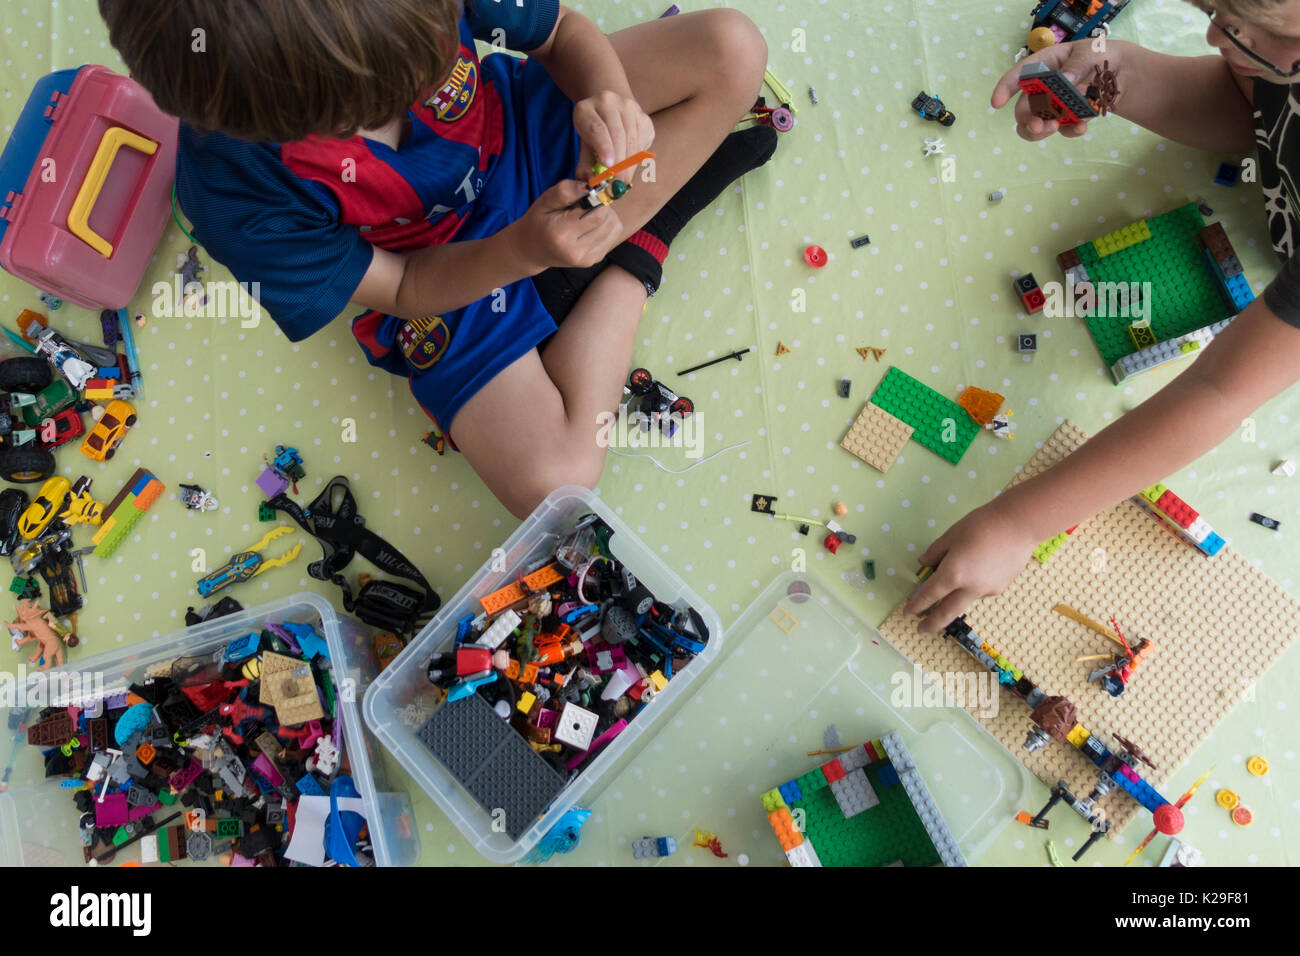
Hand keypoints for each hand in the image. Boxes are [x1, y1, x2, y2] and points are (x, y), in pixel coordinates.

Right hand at [506, 179, 622, 273]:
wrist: (532, 250)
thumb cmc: (538, 221)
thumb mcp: (544, 201)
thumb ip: (565, 191)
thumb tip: (590, 185)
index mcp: (561, 234)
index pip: (598, 214)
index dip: (599, 199)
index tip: (589, 194)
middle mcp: (576, 251)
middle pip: (609, 221)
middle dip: (602, 206)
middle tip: (586, 205)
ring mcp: (587, 259)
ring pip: (614, 228)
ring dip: (606, 216)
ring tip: (587, 214)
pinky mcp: (594, 260)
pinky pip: (612, 236)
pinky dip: (606, 227)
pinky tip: (590, 226)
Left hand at [572, 91, 654, 182]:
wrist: (609, 111)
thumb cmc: (593, 133)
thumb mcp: (584, 146)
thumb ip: (587, 165)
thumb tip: (591, 184)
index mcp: (585, 109)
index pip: (597, 129)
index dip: (604, 147)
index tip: (609, 165)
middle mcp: (607, 102)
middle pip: (617, 134)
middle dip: (619, 161)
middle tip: (619, 181)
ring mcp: (628, 106)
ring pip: (632, 137)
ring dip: (630, 161)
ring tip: (624, 177)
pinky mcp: (643, 115)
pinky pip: (643, 139)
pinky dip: (638, 155)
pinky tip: (630, 161)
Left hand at [902, 502, 1041, 632]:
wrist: (1020, 525)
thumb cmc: (981, 525)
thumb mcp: (951, 535)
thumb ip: (935, 552)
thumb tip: (924, 564)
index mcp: (953, 574)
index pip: (929, 595)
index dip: (916, 604)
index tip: (908, 613)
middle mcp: (970, 588)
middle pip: (947, 612)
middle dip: (932, 623)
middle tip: (921, 630)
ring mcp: (987, 591)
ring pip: (965, 599)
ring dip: (954, 598)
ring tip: (953, 584)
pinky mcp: (1000, 588)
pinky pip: (980, 590)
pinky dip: (973, 585)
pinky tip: (979, 568)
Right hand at [991, 39, 1123, 140]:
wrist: (1123, 72)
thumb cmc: (1102, 55)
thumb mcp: (1092, 51)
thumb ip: (1077, 65)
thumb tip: (1064, 80)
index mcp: (1044, 66)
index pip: (1018, 76)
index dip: (1004, 89)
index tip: (996, 104)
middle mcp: (1043, 88)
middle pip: (1024, 108)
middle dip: (1028, 119)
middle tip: (1039, 126)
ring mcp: (1054, 106)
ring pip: (1035, 124)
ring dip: (1039, 131)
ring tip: (1053, 129)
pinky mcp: (1068, 119)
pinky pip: (1062, 130)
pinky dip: (1070, 131)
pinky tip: (1082, 126)